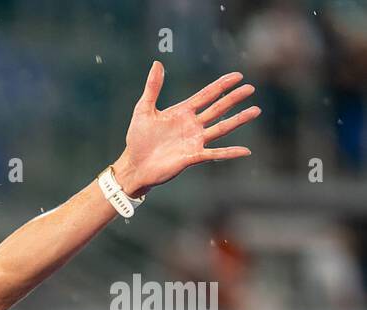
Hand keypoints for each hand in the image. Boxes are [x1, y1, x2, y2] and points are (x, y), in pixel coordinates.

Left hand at [112, 61, 258, 197]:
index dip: (221, 85)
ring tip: (255, 110)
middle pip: (218, 108)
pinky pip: (214, 153)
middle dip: (233, 98)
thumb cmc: (138, 139)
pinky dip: (229, 152)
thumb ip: (152, 88)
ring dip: (238, 120)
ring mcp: (194, 141)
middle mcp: (192, 125)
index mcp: (182, 112)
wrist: (133, 165)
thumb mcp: (143, 110)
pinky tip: (245, 151)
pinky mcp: (192, 156)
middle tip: (251, 88)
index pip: (206, 95)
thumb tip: (157, 63)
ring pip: (221, 128)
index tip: (238, 75)